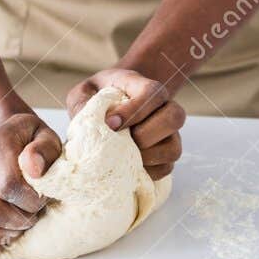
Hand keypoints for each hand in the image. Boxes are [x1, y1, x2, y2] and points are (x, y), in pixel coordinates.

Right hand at [0, 111, 61, 256]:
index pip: (9, 185)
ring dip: (5, 235)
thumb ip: (45, 150)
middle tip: (33, 213)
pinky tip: (1, 242)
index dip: (31, 201)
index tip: (42, 199)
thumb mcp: (45, 136)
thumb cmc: (26, 140)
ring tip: (18, 224)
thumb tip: (34, 169)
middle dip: (21, 221)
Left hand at [66, 67, 185, 181]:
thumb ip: (83, 101)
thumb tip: (85, 121)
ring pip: (174, 147)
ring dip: (149, 156)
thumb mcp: (85, 93)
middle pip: (174, 117)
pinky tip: (129, 167)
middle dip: (146, 134)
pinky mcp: (165, 154)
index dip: (134, 110)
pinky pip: (167, 168)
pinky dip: (149, 172)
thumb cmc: (95, 99)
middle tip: (121, 140)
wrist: (108, 109)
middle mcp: (163, 107)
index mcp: (143, 87)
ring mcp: (168, 133)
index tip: (110, 123)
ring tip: (125, 156)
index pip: (152, 93)